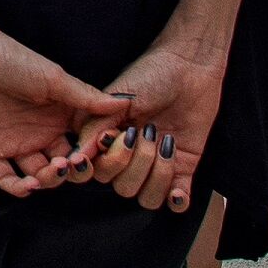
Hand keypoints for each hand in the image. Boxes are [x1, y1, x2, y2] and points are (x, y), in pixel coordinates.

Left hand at [0, 0, 126, 193]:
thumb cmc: (11, 58)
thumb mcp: (53, 78)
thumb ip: (86, 97)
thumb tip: (126, 103)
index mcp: (61, 114)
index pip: (85, 143)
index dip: (93, 151)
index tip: (96, 152)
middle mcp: (42, 132)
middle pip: (65, 165)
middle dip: (72, 171)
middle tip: (71, 164)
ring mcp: (17, 143)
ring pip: (40, 176)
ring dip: (48, 180)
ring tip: (51, 171)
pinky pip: (6, 179)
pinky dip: (19, 188)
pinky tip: (28, 185)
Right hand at [96, 28, 231, 215]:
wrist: (190, 65)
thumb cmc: (151, 75)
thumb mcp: (119, 99)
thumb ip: (96, 127)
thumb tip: (77, 156)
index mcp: (108, 143)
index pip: (97, 173)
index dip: (105, 165)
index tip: (113, 143)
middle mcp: (130, 159)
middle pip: (122, 187)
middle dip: (136, 162)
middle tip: (148, 131)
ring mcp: (156, 166)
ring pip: (147, 198)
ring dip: (157, 177)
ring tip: (167, 144)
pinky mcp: (183, 168)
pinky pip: (176, 201)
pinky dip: (177, 201)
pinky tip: (178, 191)